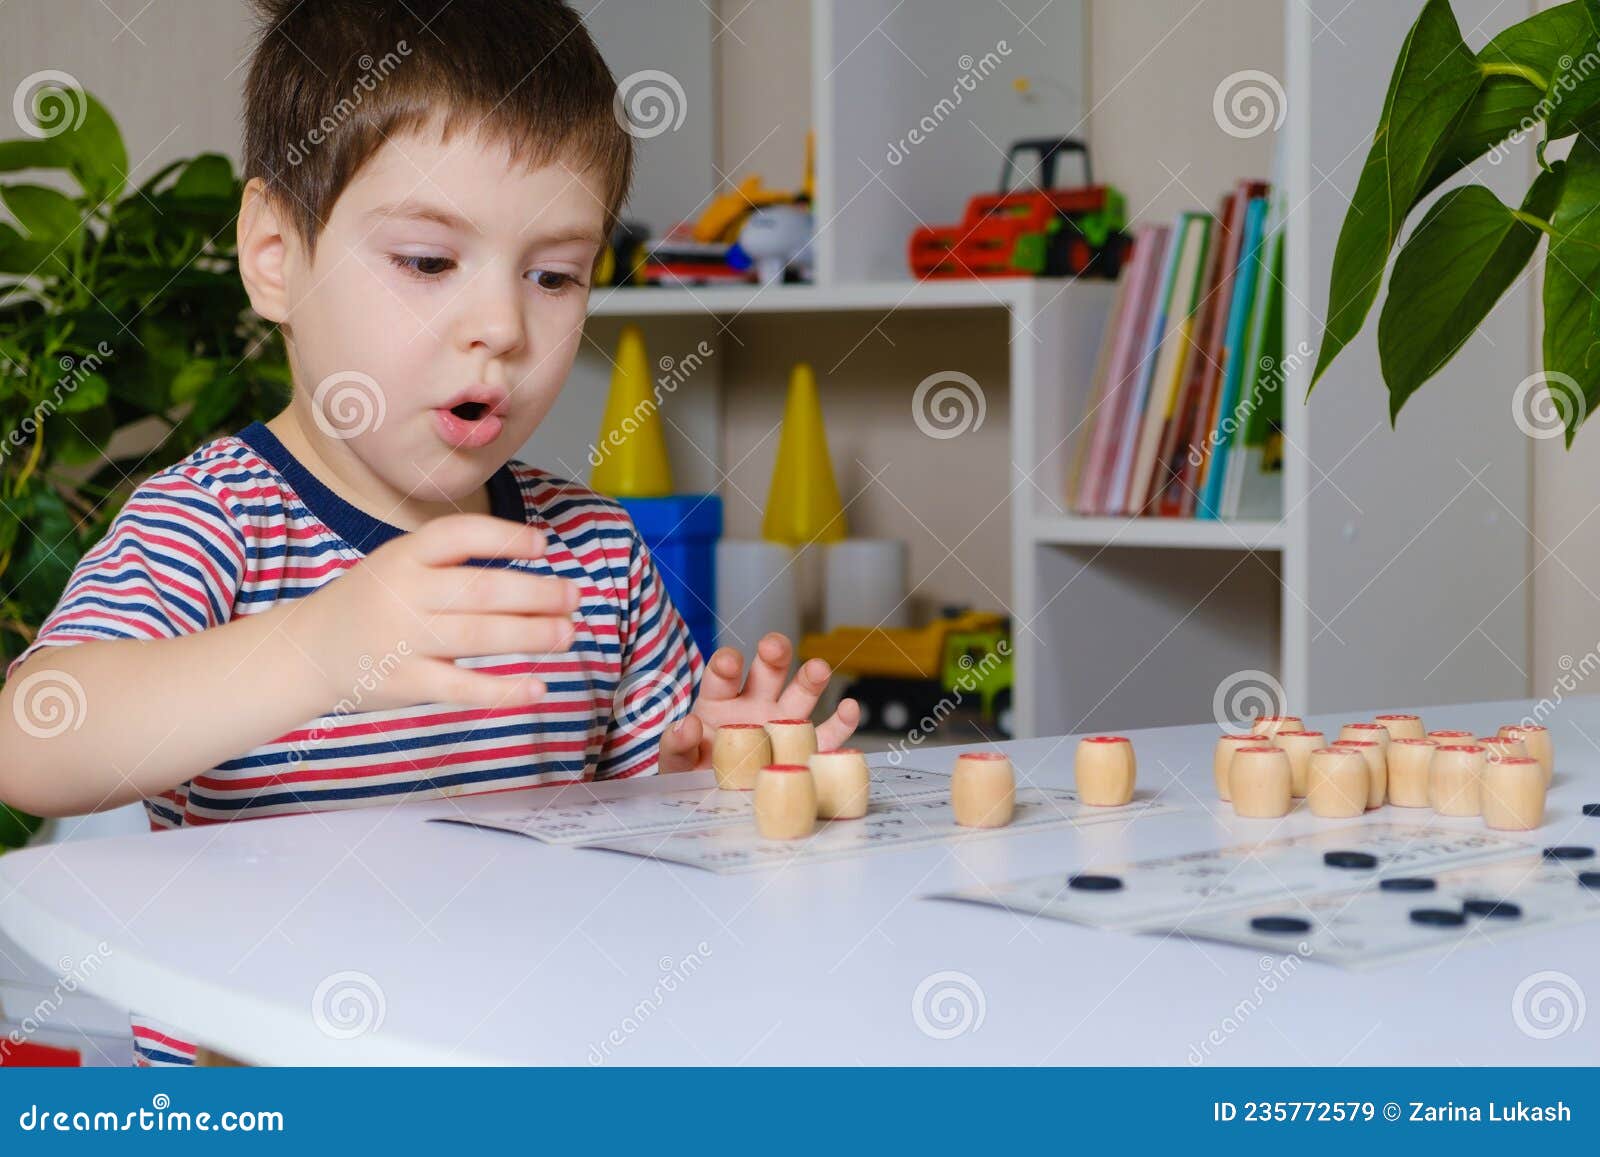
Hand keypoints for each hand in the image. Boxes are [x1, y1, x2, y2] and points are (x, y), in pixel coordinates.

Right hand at [292, 513, 578, 712]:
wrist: (307, 651)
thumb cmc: (373, 601)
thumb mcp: (400, 562)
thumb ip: (454, 560)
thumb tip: (534, 564)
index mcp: (404, 555)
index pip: (458, 535)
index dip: (504, 537)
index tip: (543, 545)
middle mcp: (403, 593)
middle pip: (480, 591)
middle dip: (537, 594)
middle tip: (574, 597)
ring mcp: (403, 640)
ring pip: (478, 637)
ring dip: (532, 635)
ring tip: (568, 634)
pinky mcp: (406, 684)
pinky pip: (462, 688)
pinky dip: (504, 690)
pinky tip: (538, 687)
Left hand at [657, 632, 859, 772]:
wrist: (717, 802)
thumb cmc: (694, 773)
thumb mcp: (676, 763)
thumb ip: (676, 746)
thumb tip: (686, 726)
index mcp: (720, 702)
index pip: (723, 676)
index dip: (726, 665)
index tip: (729, 662)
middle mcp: (755, 704)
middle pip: (767, 671)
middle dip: (773, 654)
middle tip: (774, 647)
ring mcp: (782, 723)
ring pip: (800, 693)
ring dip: (810, 677)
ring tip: (818, 668)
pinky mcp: (804, 748)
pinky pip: (827, 733)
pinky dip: (841, 721)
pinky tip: (849, 709)